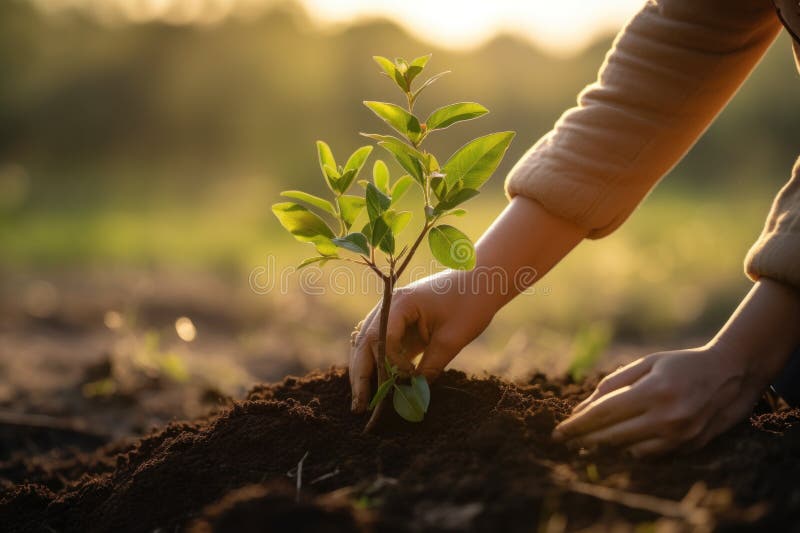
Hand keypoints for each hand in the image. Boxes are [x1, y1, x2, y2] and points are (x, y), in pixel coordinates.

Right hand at [349, 270, 496, 412]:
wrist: (483, 279)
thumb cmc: (470, 302)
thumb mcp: (453, 338)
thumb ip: (431, 366)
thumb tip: (415, 394)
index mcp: (399, 303)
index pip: (381, 339)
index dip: (390, 364)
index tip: (408, 378)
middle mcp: (389, 306)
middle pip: (364, 343)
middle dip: (360, 375)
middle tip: (359, 407)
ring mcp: (393, 314)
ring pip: (368, 346)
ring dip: (365, 372)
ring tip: (362, 401)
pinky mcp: (402, 323)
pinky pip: (382, 346)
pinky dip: (379, 365)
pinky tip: (378, 386)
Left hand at [551, 345, 766, 456]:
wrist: (731, 375)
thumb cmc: (682, 365)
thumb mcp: (647, 364)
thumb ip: (614, 383)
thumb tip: (583, 408)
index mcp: (654, 392)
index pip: (605, 414)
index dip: (578, 425)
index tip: (558, 432)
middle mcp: (667, 418)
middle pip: (613, 436)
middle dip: (584, 439)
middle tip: (564, 440)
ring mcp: (679, 436)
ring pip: (629, 450)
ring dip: (604, 448)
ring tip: (584, 443)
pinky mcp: (688, 447)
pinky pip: (649, 456)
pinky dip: (629, 450)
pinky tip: (616, 444)